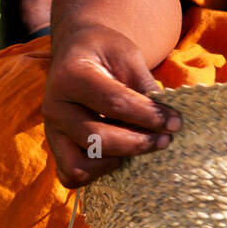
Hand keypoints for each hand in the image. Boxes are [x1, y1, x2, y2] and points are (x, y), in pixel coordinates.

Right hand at [42, 23, 181, 188]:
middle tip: (166, 139)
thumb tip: (167, 119)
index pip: (114, 103)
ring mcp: (51, 131)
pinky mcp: (55, 148)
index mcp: (72, 76)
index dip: (148, 116)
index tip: (175, 123)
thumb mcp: (128, 56)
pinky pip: (71, 176)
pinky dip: (96, 173)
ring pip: (80, 166)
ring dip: (116, 162)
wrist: (77, 51)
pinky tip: (119, 156)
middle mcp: (55, 107)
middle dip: (138, 143)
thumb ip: (144, 86)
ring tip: (140, 147)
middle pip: (98, 139)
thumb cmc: (105, 51)